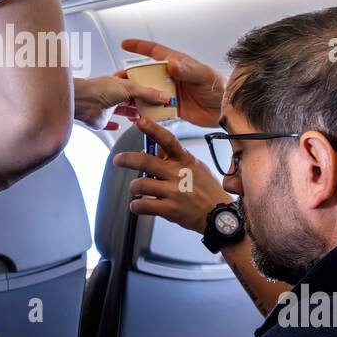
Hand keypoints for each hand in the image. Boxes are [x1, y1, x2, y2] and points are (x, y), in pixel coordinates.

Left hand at [73, 75, 172, 130]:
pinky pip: (108, 123)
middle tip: (156, 107)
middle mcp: (113, 93)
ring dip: (133, 114)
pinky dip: (113, 125)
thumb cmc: (99, 89)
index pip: (137, 83)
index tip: (158, 92)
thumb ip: (147, 93)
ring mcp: (107, 107)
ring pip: (123, 111)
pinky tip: (119, 126)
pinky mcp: (101, 120)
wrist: (80, 102)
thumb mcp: (129, 88)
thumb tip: (163, 96)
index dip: (147, 87)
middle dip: (143, 102)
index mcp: (120, 82)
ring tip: (145, 117)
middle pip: (132, 98)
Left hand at [112, 117, 230, 233]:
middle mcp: (179, 174)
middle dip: (127, 159)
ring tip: (137, 190)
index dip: (153, 130)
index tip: (139, 122)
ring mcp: (174, 192)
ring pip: (141, 185)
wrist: (219, 215)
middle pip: (146, 162)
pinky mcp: (170, 210)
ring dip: (134, 187)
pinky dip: (136, 206)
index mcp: (185, 161)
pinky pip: (143, 206)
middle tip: (117, 160)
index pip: (168, 141)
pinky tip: (138, 205)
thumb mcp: (194, 168)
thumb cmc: (205, 189)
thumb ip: (173, 160)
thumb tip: (150, 152)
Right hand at [116, 39, 225, 127]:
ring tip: (123, 100)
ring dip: (136, 95)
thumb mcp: (204, 76)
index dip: (139, 47)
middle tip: (118, 81)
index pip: (155, 52)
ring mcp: (170, 93)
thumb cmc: (219, 87)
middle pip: (146, 74)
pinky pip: (155, 108)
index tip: (125, 44)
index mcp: (178, 64)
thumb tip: (172, 64)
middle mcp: (171, 77)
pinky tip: (137, 114)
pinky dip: (146, 111)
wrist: (227, 110)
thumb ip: (188, 70)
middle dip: (131, 77)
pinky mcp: (172, 108)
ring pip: (147, 92)